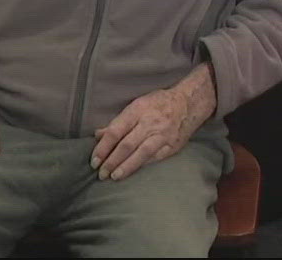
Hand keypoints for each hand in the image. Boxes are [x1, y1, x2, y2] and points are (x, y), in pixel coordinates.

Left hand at [92, 66, 214, 181]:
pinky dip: (141, 166)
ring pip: (141, 154)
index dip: (103, 147)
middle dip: (111, 161)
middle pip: (126, 145)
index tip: (94, 160)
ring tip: (114, 177)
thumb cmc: (157, 103)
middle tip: (101, 173)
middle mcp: (149, 123)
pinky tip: (132, 173)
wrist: (187, 104)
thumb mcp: (136, 105)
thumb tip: (98, 135)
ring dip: (126, 167)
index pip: (115, 131)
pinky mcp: (172, 146)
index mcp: (137, 110)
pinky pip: (154, 158)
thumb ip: (118, 122)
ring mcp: (162, 135)